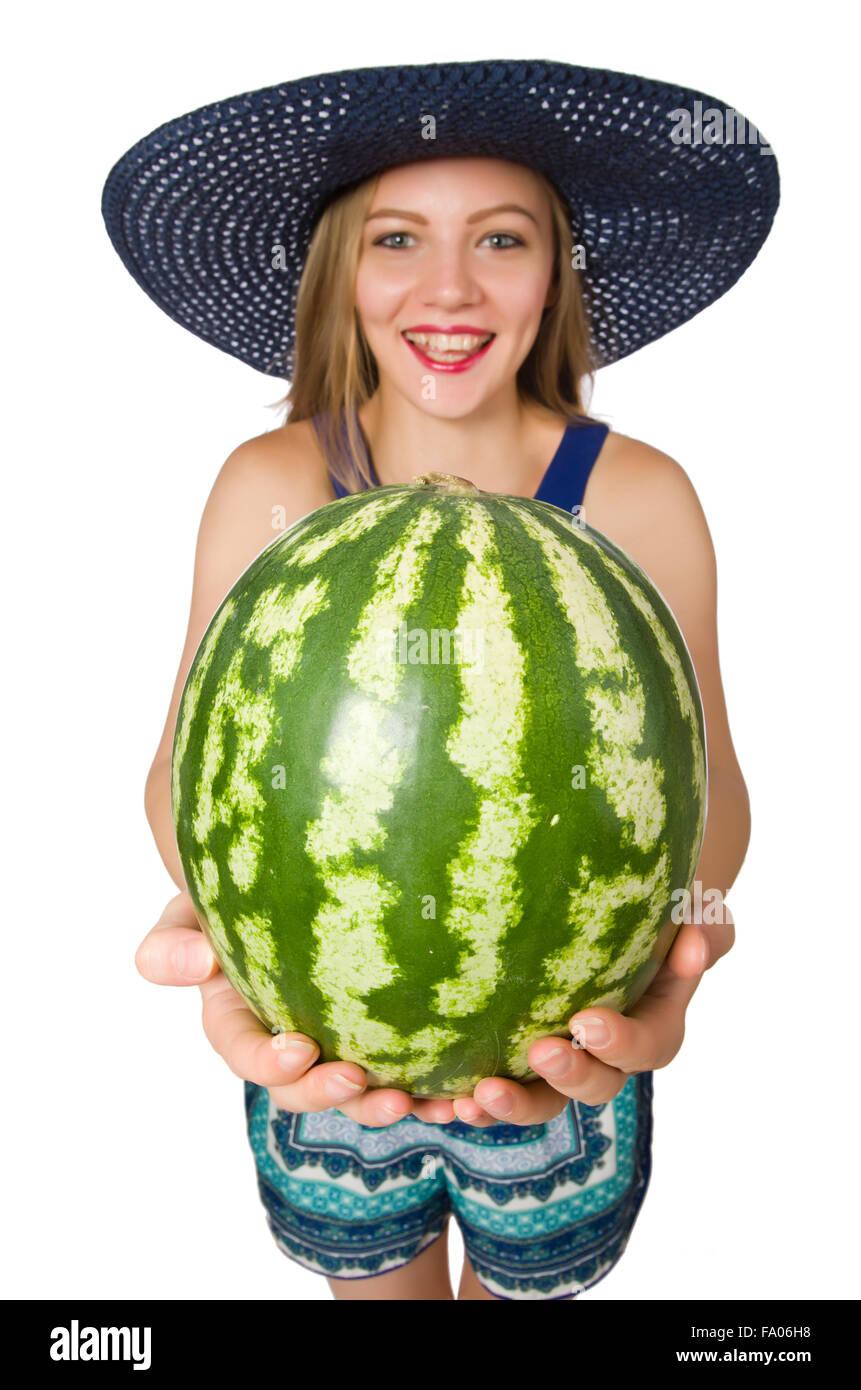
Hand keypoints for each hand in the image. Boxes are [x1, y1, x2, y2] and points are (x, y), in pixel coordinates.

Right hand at [136, 890, 457, 1127]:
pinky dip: (429, 1088)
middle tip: (360, 1082)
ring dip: (384, 1104)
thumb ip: (173, 941)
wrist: (284, 882)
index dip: (267, 1062)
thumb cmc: (229, 899)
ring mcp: (336, 1046)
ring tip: (419, 1102)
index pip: (246, 1053)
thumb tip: (194, 962)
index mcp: (239, 1022)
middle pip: (304, 1089)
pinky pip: (405, 1072)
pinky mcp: (382, 1040)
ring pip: (358, 1093)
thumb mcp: (187, 913)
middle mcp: (288, 1045)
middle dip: (330, 1095)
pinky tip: (459, 1090)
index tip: (297, 1050)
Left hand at [450, 910, 735, 1126]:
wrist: (609, 910)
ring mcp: (558, 1061)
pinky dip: (462, 1099)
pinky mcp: (513, 1060)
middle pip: (594, 1087)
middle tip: (540, 1054)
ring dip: (509, 1106)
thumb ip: (706, 925)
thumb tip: (699, 938)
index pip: (647, 1047)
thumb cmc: (654, 908)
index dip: (621, 1043)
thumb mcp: (691, 909)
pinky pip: (491, 1089)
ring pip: (540, 1101)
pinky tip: (431, 1099)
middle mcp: (606, 1056)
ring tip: (473, 1098)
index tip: (588, 1022)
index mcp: (651, 1026)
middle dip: (568, 1076)